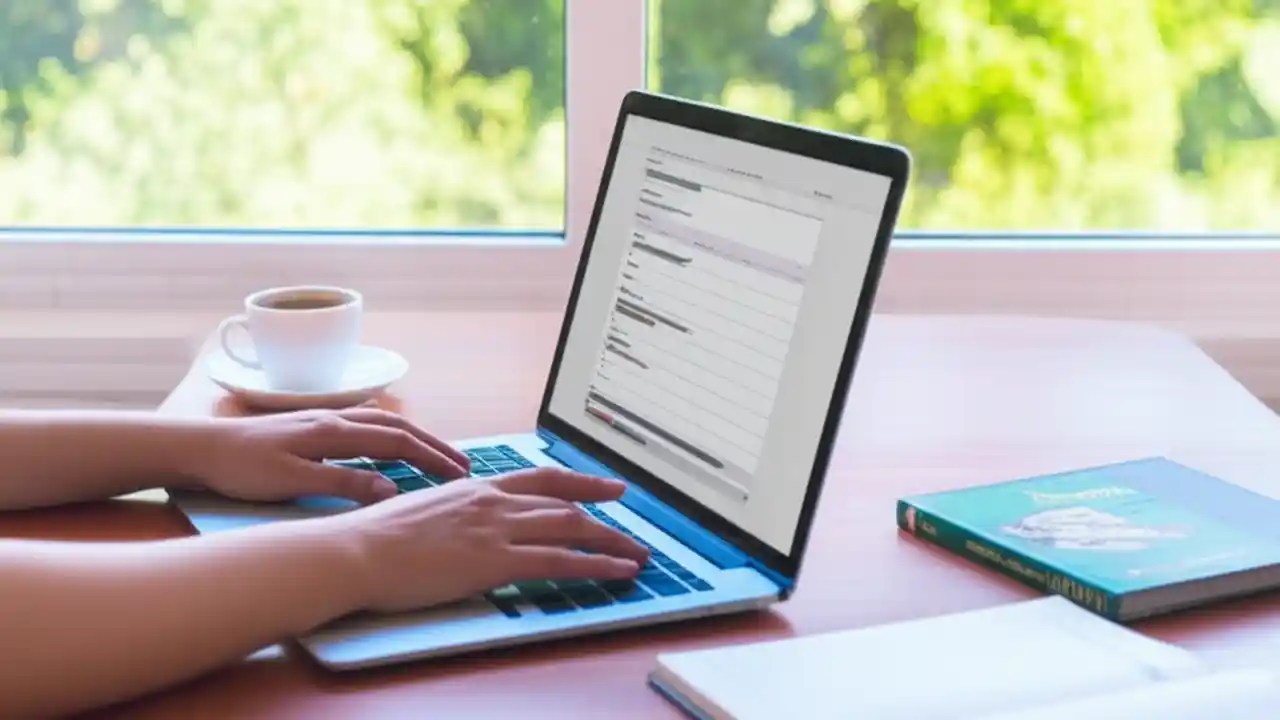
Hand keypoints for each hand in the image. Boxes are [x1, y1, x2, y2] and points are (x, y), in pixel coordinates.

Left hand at [190, 409, 470, 503]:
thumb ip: (343, 484)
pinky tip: (389, 446)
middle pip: (398, 426)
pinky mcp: (311, 425)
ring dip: (414, 437)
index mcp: (334, 431)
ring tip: (435, 456)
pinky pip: (364, 425)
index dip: (432, 457)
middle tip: (463, 466)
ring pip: (382, 422)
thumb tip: (393, 490)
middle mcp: (334, 418)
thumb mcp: (292, 482)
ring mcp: (323, 419)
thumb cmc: (241, 469)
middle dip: (433, 444)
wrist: (198, 447)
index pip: (398, 441)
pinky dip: (389, 434)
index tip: (460, 476)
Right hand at [321, 467, 649, 612]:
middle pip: (563, 501)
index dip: (578, 482)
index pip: (539, 478)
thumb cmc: (377, 538)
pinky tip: (617, 571)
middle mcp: (493, 500)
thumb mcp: (425, 511)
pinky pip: (559, 561)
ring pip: (569, 528)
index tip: (603, 485)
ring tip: (635, 554)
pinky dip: (596, 565)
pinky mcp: (495, 560)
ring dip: (609, 541)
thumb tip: (466, 524)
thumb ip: (455, 513)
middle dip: (602, 511)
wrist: (357, 550)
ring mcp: (496, 528)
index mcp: (475, 487)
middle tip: (630, 519)